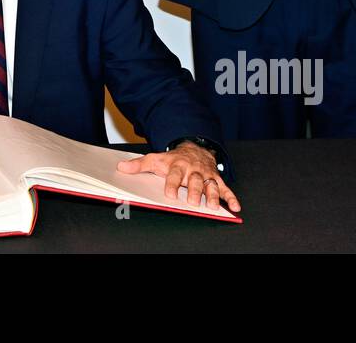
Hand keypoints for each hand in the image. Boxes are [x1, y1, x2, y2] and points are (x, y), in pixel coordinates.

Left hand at [116, 143, 240, 212]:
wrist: (194, 147)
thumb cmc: (173, 159)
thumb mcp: (155, 159)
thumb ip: (139, 165)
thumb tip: (121, 167)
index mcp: (177, 165)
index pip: (173, 174)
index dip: (171, 183)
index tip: (169, 193)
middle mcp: (192, 170)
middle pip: (194, 180)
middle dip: (193, 191)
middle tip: (193, 201)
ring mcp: (206, 175)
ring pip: (210, 185)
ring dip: (212, 195)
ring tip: (213, 206)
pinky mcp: (216, 179)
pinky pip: (225, 188)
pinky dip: (231, 197)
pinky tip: (235, 207)